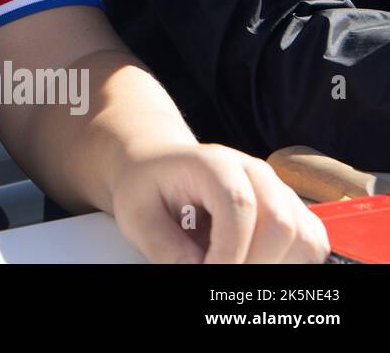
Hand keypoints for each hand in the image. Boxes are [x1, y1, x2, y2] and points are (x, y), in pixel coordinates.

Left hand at [109, 142, 328, 262]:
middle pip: (280, 225)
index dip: (229, 251)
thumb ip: (161, 244)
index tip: (207, 272)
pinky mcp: (291, 211)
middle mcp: (255, 172)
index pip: (239, 206)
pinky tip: (256, 267)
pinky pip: (312, 244)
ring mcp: (278, 191)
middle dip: (253, 265)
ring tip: (236, 274)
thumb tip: (194, 269)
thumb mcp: (136, 214)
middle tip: (223, 284)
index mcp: (214, 163)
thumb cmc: (147, 189)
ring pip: (305, 238)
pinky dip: (292, 265)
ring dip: (276, 268)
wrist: (158, 170)